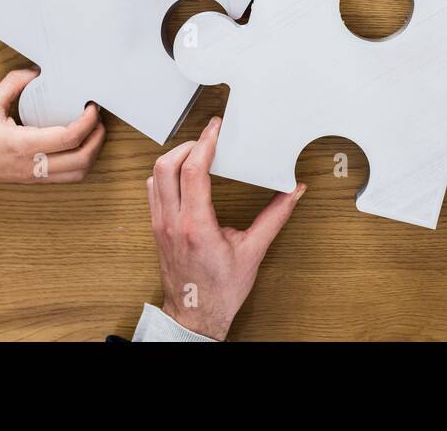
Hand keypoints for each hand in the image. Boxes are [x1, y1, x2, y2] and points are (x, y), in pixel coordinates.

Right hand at [0, 68, 106, 196]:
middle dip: (97, 139)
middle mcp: (30, 165)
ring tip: (91, 132)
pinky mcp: (28, 179)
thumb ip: (14, 84)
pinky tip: (74, 144)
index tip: (91, 106)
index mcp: (21, 145)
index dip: (87, 122)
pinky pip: (64, 176)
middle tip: (97, 118)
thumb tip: (36, 70)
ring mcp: (30, 176)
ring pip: (77, 173)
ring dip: (91, 153)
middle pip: (81, 160)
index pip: (68, 137)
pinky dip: (78, 161)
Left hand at [147, 117, 304, 339]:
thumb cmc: (220, 290)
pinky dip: (166, 174)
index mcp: (196, 226)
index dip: (205, 143)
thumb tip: (293, 192)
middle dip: (188, 144)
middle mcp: (172, 222)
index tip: (216, 129)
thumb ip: (275, 216)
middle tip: (208, 139)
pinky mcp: (156, 229)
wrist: (195, 316)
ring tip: (197, 153)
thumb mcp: (253, 251)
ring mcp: (159, 225)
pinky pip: (153, 191)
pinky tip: (184, 175)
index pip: (193, 170)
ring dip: (174, 158)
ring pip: (155, 175)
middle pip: (166, 165)